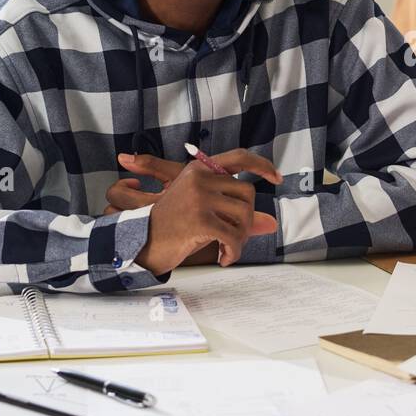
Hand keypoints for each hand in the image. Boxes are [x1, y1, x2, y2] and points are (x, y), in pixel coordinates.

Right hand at [104, 149, 281, 272]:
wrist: (138, 243)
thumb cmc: (171, 228)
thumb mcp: (203, 213)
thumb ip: (234, 213)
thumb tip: (272, 223)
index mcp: (198, 170)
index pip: (238, 157)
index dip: (261, 164)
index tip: (276, 177)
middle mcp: (199, 177)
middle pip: (247, 193)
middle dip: (247, 219)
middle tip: (234, 237)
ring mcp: (199, 197)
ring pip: (244, 215)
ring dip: (240, 238)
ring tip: (227, 249)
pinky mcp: (199, 219)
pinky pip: (233, 236)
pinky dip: (233, 251)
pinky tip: (223, 258)